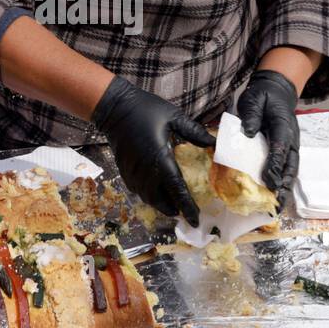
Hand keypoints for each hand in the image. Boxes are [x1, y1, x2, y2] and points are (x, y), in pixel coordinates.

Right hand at [91, 76, 213, 226]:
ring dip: (160, 204)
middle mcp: (145, 170)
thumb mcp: (174, 117)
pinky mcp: (124, 170)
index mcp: (160, 158)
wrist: (115, 108)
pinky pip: (137, 190)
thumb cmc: (146, 110)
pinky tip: (155, 192)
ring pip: (147, 197)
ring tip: (172, 206)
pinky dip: (148, 195)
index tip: (196, 219)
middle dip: (174, 209)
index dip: (187, 206)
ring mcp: (132, 171)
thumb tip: (214, 142)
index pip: (177, 189)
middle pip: (160, 200)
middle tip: (185, 213)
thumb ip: (194, 132)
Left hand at [236, 70, 299, 208]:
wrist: (276, 91)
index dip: (275, 165)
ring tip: (278, 205)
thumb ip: (251, 115)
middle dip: (284, 184)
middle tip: (277, 202)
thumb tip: (248, 133)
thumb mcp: (253, 100)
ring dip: (285, 187)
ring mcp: (291, 145)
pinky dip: (282, 182)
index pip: (280, 147)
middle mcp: (290, 138)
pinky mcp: (286, 150)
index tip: (268, 181)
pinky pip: (286, 168)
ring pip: (291, 169)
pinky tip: (276, 196)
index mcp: (283, 125)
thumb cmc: (263, 97)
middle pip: (290, 164)